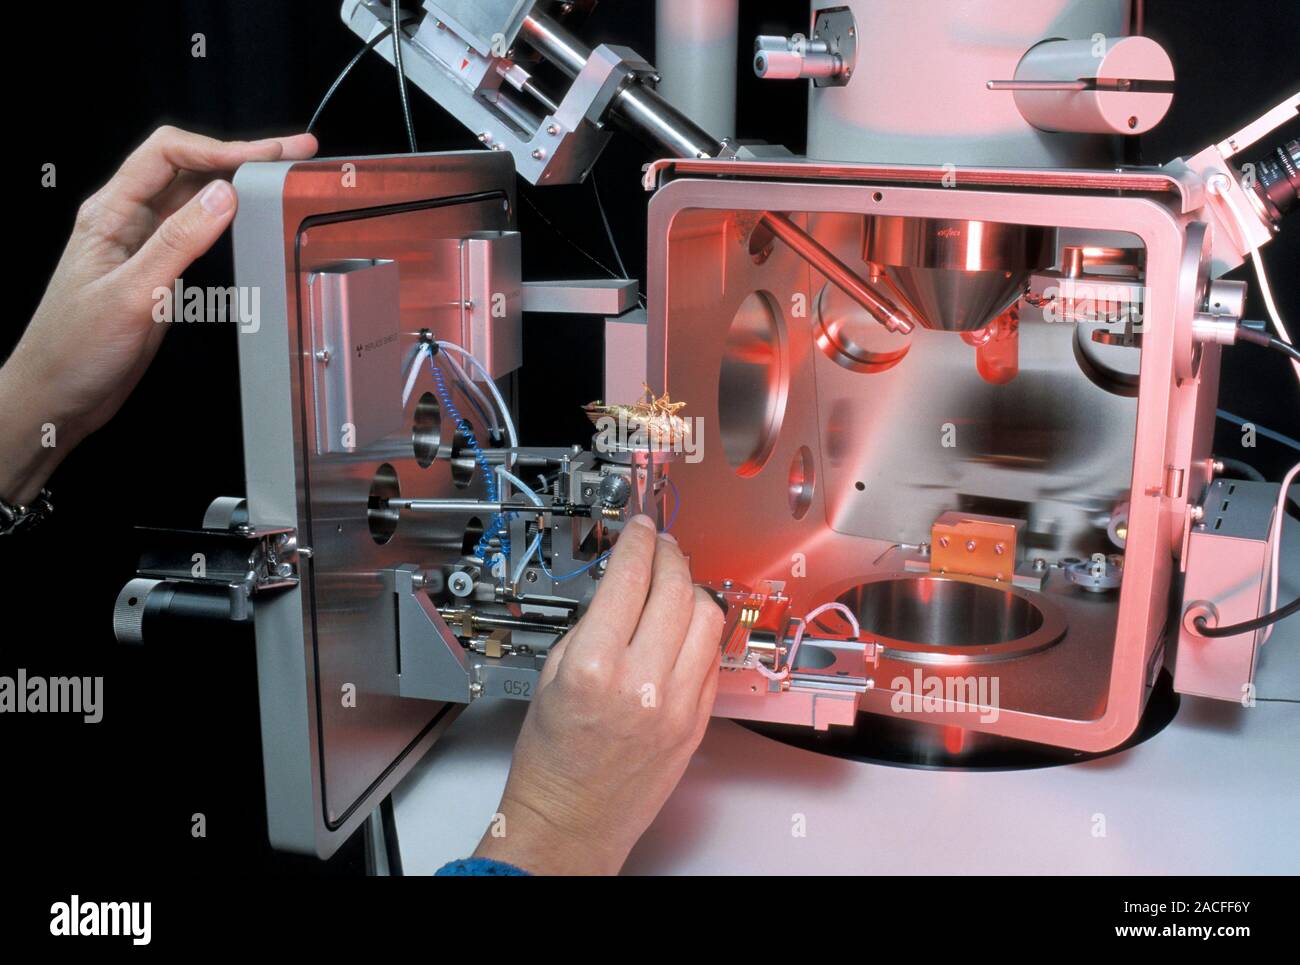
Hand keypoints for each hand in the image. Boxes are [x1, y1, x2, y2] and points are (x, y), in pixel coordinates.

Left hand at [0, 125, 317, 503]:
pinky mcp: (157, 270)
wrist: (57, 396)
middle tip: (292, 151)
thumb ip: (177, 243)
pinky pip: (196, 230)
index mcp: (110, 213)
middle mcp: (127, 220)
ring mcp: (143, 245)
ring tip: (280, 174)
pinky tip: (250, 216)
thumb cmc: (74, 349)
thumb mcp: (131, 295)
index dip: (220, 148)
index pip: (167, 154)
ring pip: (194, 196)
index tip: (266, 156)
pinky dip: (228, 216)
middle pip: (187, 167)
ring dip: (237, 181)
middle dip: (240, 154)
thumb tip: (223, 196)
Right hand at [474, 514, 722, 874]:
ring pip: (707, 617)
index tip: (639, 529)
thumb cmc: (553, 759)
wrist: (572, 820)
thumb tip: (621, 586)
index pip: (630, 578)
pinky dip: (702, 631)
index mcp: (595, 666)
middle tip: (660, 545)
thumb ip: (589, 627)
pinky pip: (712, 658)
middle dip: (669, 555)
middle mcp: (642, 682)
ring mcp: (677, 704)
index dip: (638, 541)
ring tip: (676, 583)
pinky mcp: (697, 722)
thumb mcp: (551, 676)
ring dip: (693, 588)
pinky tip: (686, 624)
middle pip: (676, 589)